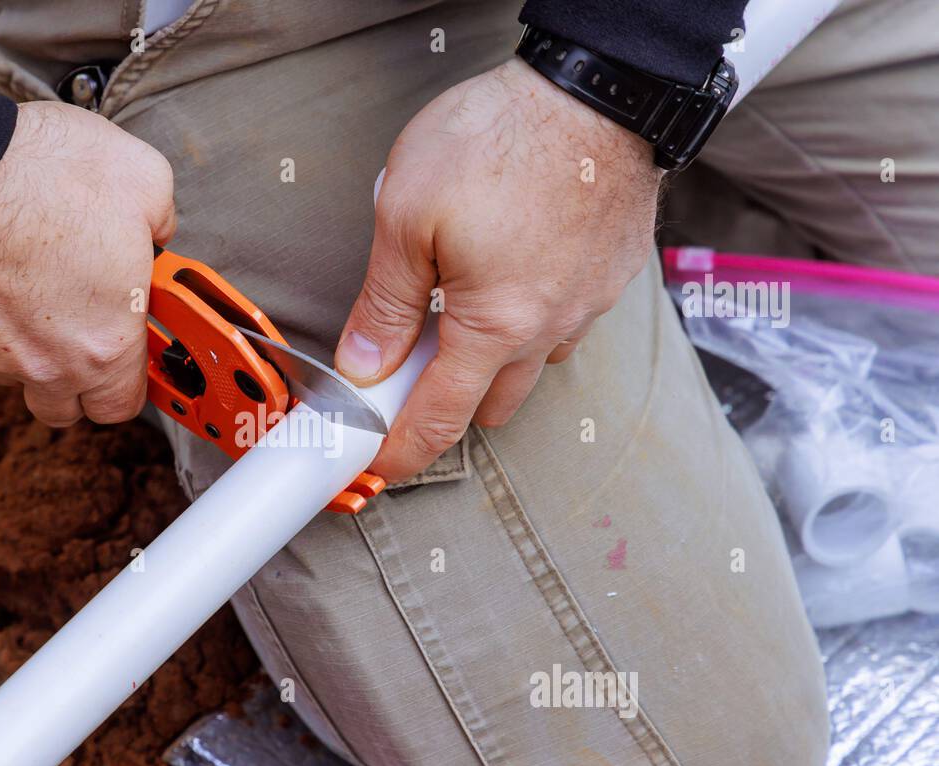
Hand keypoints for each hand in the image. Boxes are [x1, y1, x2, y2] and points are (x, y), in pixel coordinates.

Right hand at [0, 100, 175, 425]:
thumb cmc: (38, 175)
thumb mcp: (144, 181)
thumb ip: (161, 222)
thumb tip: (156, 228)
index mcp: (105, 346)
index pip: (127, 401)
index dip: (136, 373)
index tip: (138, 339)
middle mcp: (49, 366)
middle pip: (72, 409)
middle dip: (87, 380)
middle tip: (95, 325)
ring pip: (26, 379)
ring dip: (41, 354)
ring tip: (48, 294)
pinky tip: (7, 277)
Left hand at [334, 58, 661, 481]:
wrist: (595, 86)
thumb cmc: (499, 137)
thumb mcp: (407, 215)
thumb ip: (384, 302)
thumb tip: (364, 363)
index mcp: (495, 326)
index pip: (439, 419)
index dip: (401, 452)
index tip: (378, 468)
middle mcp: (549, 330)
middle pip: (489, 405)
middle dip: (447, 403)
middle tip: (406, 368)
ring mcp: (588, 305)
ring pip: (531, 365)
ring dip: (492, 360)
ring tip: (458, 305)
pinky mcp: (611, 276)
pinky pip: (565, 323)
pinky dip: (530, 321)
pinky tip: (510, 277)